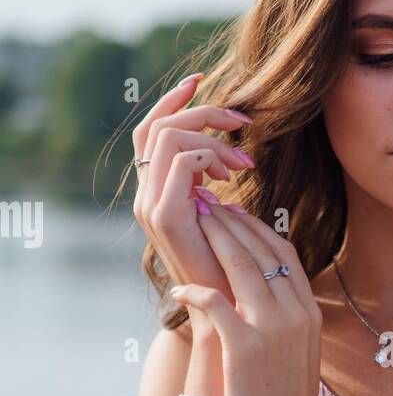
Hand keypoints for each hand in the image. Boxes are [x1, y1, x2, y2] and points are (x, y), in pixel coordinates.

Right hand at [131, 72, 255, 330]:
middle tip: (242, 121)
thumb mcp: (221, 219)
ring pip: (168, 137)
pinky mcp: (164, 216)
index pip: (151, 130)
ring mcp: (150, 206)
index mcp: (156, 192)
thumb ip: (214, 189)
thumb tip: (227, 158)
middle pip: (156, 125)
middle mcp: (145, 196)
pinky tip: (233, 178)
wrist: (224, 314)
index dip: (174, 100)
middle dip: (202, 112)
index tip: (204, 81)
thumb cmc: (230, 269)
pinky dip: (210, 158)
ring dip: (212, 138)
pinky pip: (183, 163)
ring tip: (243, 163)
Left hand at [168, 195, 329, 395]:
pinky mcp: (245, 346)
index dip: (254, 228)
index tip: (231, 214)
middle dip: (230, 222)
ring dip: (213, 240)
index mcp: (309, 311)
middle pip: (261, 249)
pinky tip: (177, 291)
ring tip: (191, 225)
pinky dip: (192, 292)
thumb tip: (261, 295)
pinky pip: (214, 301)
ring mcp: (273, 327)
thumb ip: (284, 319)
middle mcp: (296, 312)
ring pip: (240, 265)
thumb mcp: (296, 353)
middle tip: (205, 205)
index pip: (283, 252)